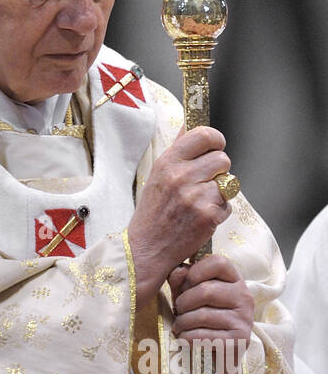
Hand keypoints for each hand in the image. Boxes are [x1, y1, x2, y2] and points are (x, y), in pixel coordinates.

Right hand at [128, 126, 231, 306]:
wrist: (146, 248)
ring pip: (228, 182)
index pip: (204, 135)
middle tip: (204, 182)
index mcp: (168, 162)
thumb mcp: (157, 174)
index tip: (214, 146)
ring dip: (219, 192)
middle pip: (222, 159)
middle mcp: (182, 176)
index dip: (215, 139)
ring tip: (200, 202)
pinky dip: (218, 212)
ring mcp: (196, 197)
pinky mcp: (208, 216)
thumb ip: (178, 149)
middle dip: (218, 170)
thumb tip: (190, 125)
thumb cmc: (152, 212)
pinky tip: (200, 218)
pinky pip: (227, 205)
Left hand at [169, 255, 253, 373]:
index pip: (219, 262)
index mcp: (234, 280)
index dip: (196, 271)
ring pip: (203, 315)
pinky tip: (185, 338)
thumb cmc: (200, 317)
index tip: (186, 284)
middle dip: (183, 302)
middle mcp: (244, 297)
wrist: (216, 353)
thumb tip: (177, 271)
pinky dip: (187, 338)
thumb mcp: (189, 294)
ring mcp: (244, 319)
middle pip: (206, 291)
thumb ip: (181, 280)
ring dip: (182, 322)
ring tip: (179, 326)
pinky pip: (204, 335)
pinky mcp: (238, 340)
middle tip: (178, 311)